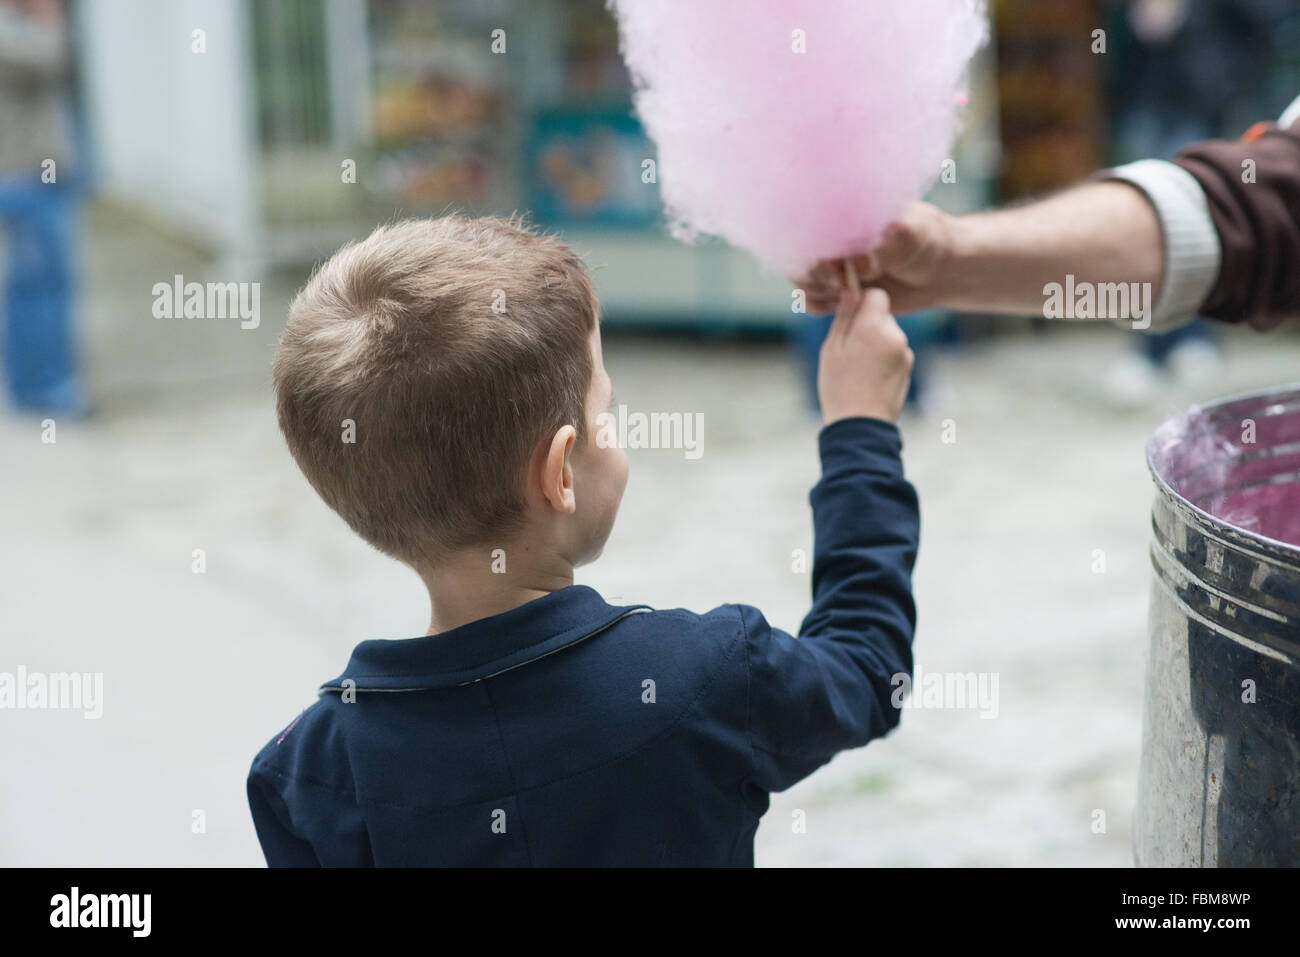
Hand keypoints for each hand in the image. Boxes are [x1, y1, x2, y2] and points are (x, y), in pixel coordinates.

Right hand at [794, 202, 955, 314]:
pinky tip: (846, 306)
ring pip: (803, 281)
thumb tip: (861, 256)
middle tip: (842, 285)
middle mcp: (833, 240)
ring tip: (849, 296)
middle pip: (799, 257)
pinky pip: (814, 302)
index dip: (818, 253)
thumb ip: (886, 241)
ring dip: (818, 292)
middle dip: (816, 276)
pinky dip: (822, 306)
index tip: (839, 269)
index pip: (810, 231)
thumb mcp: (912, 234)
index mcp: (844, 216)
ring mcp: (833, 266)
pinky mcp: (837, 291)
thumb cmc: (928, 242)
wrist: (940, 271)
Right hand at [818, 288, 913, 424]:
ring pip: (888, 334)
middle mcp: (896, 336)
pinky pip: (894, 351)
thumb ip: (844, 317)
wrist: (861, 425)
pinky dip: (883, 357)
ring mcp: (905, 352)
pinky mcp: (908, 367)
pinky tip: (869, 376)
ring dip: (875, 342)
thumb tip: (851, 290)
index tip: (849, 315)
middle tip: (848, 347)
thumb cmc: (840, 386)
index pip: (876, 295)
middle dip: (867, 324)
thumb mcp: (832, 348)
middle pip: (882, 315)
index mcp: (874, 327)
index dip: (861, 301)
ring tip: (858, 366)